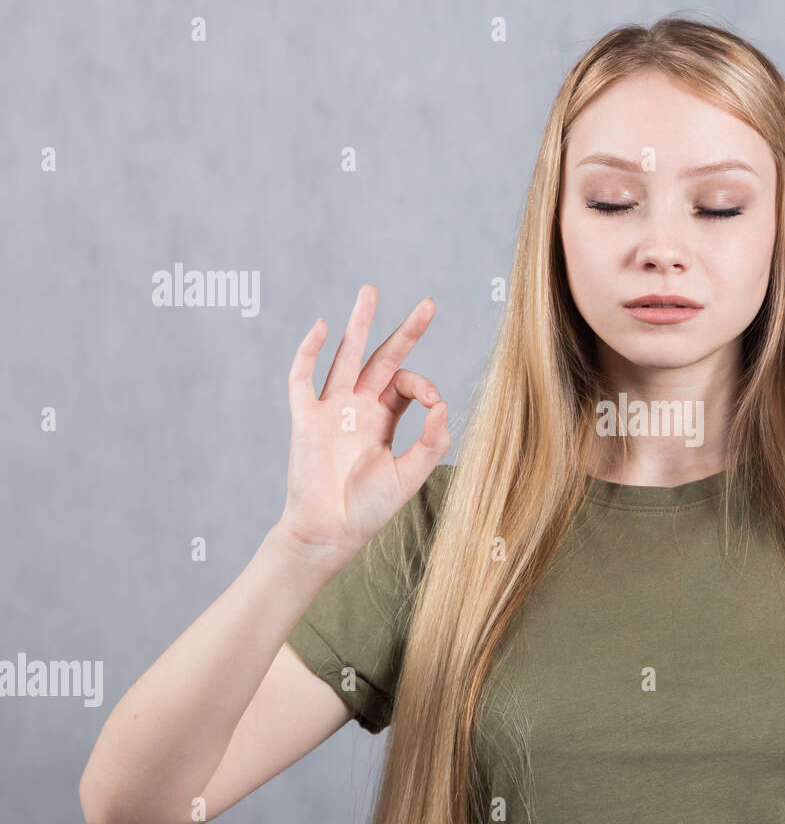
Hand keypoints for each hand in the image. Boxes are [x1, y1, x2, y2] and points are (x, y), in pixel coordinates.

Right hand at [273, 284, 450, 569]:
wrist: (329, 532)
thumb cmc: (367, 509)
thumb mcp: (409, 475)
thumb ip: (430, 442)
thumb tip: (443, 405)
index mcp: (384, 419)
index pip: (407, 384)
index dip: (425, 384)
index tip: (434, 402)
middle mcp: (359, 408)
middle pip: (383, 358)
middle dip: (406, 331)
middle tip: (429, 303)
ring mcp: (331, 409)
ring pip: (346, 356)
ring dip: (358, 324)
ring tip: (371, 291)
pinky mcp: (306, 418)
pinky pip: (303, 378)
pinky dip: (309, 352)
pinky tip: (321, 327)